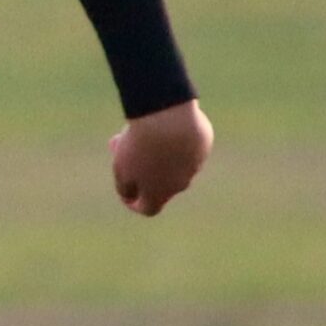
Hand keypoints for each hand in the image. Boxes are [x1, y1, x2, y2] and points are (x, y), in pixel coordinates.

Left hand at [109, 98, 211, 216]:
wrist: (169, 117)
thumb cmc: (140, 146)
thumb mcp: (122, 168)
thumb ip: (125, 186)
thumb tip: (131, 194)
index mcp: (159, 193)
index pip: (149, 209)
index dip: (136, 204)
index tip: (126, 193)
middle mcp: (181, 183)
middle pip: (161, 184)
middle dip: (143, 172)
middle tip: (126, 151)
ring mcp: (196, 164)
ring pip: (174, 163)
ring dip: (157, 154)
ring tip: (142, 133)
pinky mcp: (203, 145)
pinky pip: (187, 146)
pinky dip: (174, 139)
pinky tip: (164, 124)